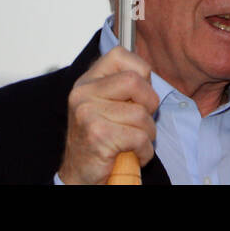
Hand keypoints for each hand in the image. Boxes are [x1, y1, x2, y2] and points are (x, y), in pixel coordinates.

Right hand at [57, 46, 159, 183]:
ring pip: (141, 114)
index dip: (140, 72)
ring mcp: (88, 114)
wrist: (80, 175)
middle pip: (135, 81)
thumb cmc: (99, 140)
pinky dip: (145, 151)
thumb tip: (149, 77)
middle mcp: (83, 93)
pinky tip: (133, 155)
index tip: (138, 93)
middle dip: (149, 104)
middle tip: (140, 120)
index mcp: (87, 81)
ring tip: (134, 142)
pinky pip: (140, 138)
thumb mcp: (104, 105)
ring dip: (148, 134)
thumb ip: (121, 86)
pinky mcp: (98, 135)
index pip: (120, 55)